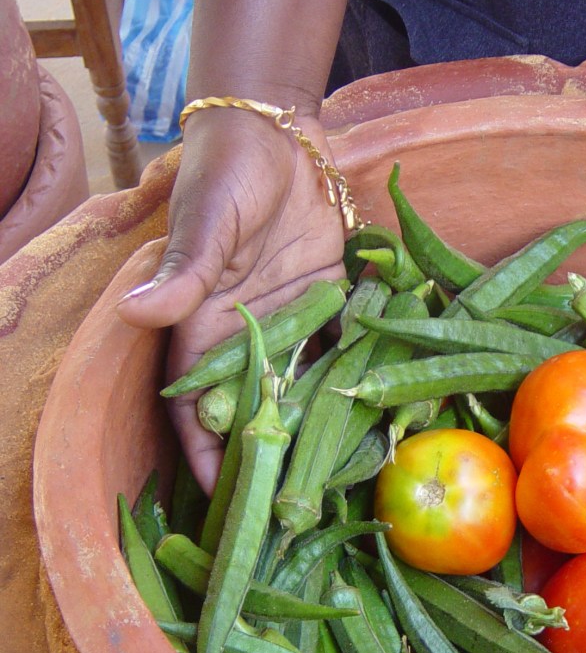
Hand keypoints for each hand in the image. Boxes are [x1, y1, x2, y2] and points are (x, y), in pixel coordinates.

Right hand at [116, 108, 346, 492]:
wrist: (278, 139)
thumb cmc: (226, 176)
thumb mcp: (204, 223)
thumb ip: (183, 272)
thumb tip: (137, 312)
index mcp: (205, 328)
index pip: (198, 406)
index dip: (207, 452)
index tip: (225, 498)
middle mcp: (250, 337)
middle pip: (257, 410)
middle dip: (272, 458)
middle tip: (296, 513)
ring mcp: (293, 323)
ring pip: (304, 388)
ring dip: (320, 429)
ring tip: (341, 483)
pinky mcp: (332, 304)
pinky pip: (345, 348)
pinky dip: (359, 378)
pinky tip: (382, 419)